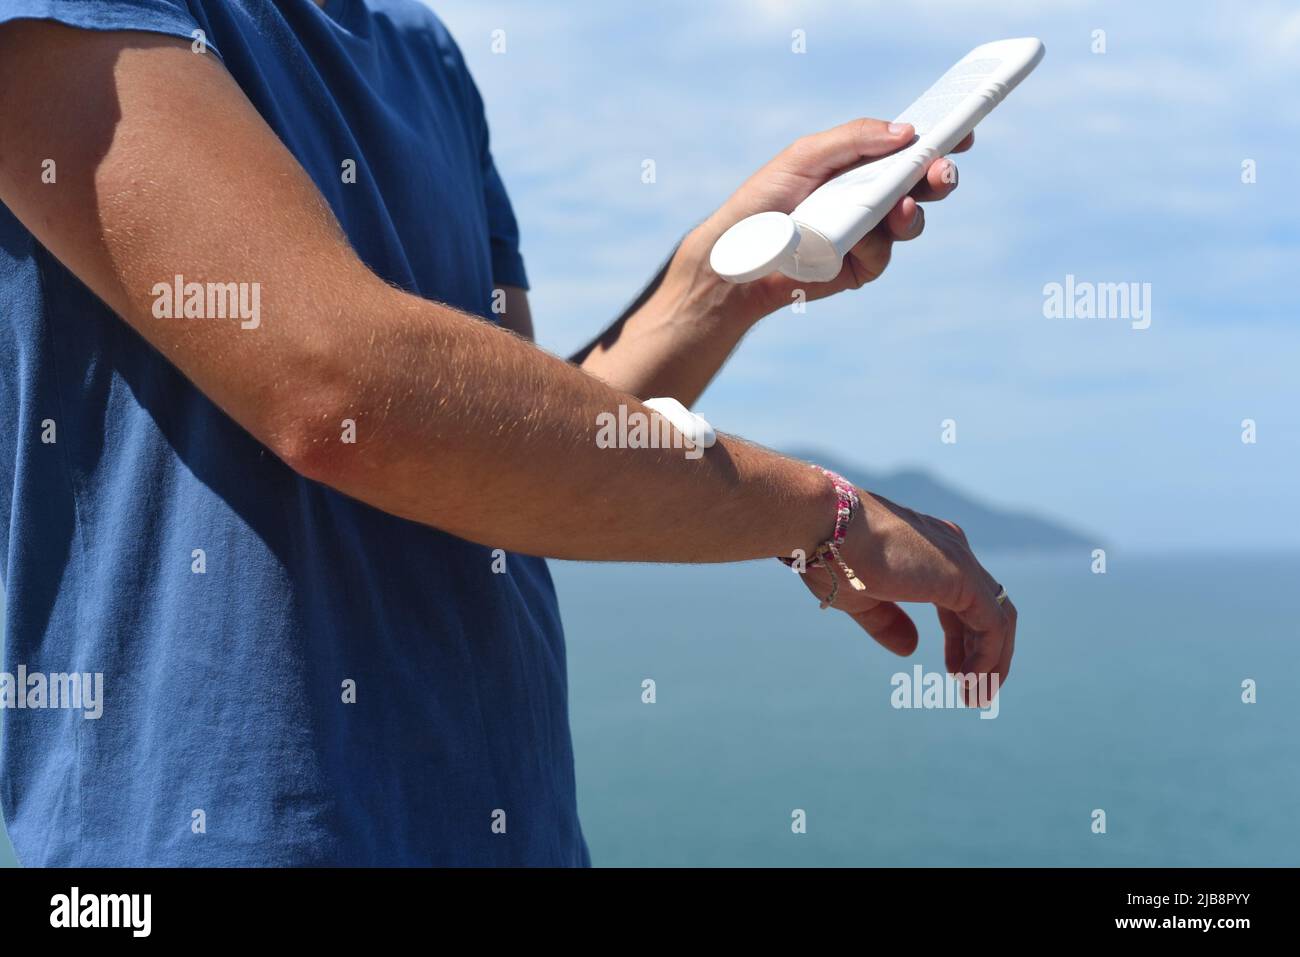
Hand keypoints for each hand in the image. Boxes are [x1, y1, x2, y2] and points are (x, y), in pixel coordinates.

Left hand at [683, 118, 972, 321]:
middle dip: (938, 176)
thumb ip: (854, 139)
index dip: (937, 141)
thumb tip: (906, 131)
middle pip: (919, 185)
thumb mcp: (805, 157)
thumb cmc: (764, 200)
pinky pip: (882, 256)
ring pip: (909, 222)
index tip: (963, 131)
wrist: (740, 258)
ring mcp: (868, 233)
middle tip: (943, 173)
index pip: (905, 150)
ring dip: (911, 214)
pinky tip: (852, 244)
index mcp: (860, 164)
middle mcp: (869, 197)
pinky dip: (871, 247)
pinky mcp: (859, 266)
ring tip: (902, 209)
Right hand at [799, 489, 1015, 703]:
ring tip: (978, 696)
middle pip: (987, 610)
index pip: (962, 601)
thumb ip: (888, 623)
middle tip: (973, 690)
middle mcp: (953, 552)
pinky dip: (988, 657)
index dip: (961, 639)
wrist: (825, 527)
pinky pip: (992, 625)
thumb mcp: (860, 600)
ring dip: (993, 661)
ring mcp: (961, 562)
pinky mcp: (963, 578)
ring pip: (998, 618)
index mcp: (930, 553)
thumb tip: (911, 649)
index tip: (954, 670)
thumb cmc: (833, 558)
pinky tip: (972, 681)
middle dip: (983, 653)